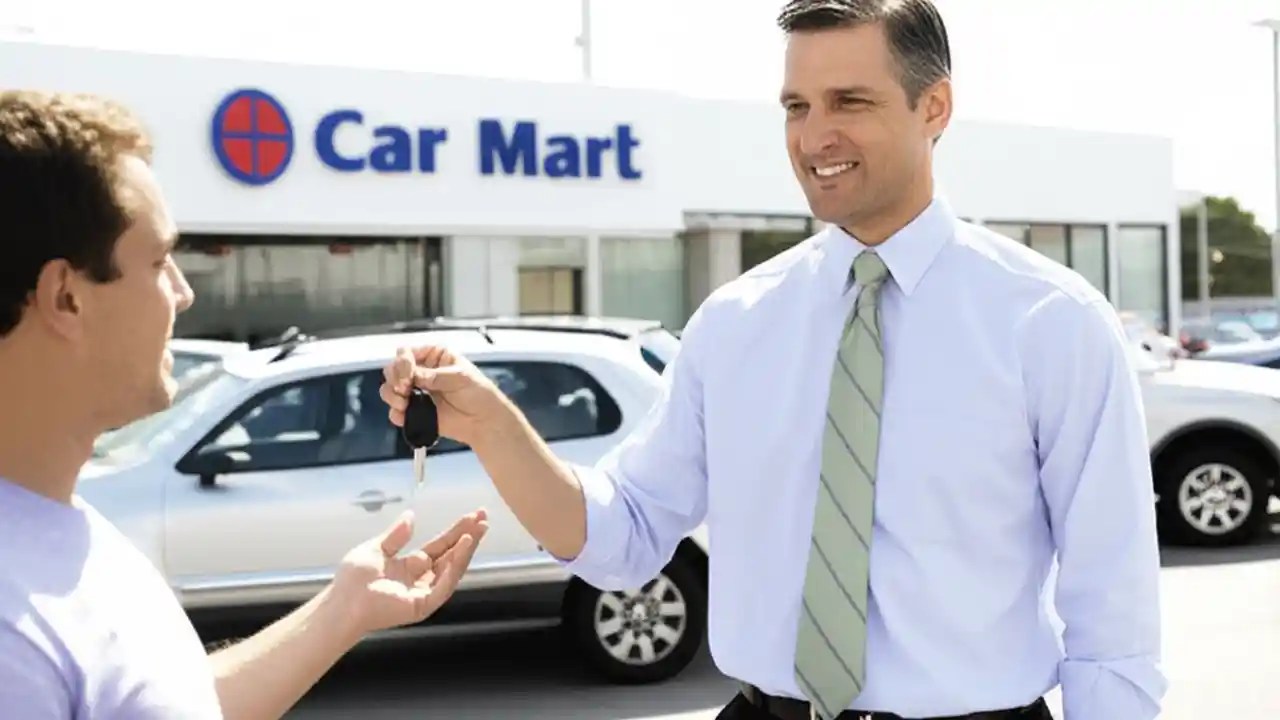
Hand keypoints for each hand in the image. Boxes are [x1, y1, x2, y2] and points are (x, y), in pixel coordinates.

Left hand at [328, 509, 487, 635]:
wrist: (343, 602)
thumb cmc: (352, 580)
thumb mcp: (375, 548)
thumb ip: (396, 535)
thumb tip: (411, 516)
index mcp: (410, 566)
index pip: (440, 546)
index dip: (456, 531)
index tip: (473, 516)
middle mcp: (421, 579)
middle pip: (451, 556)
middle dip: (468, 538)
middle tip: (484, 520)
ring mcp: (423, 593)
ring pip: (452, 570)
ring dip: (465, 551)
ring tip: (476, 533)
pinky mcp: (422, 605)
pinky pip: (444, 586)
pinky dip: (455, 568)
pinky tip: (462, 550)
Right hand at [380, 345, 512, 446]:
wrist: (484, 420)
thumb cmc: (479, 393)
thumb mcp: (460, 377)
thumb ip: (435, 375)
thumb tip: (413, 375)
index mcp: (433, 356)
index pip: (406, 353)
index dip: (402, 363)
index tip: (408, 376)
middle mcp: (421, 372)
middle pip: (393, 369)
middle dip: (395, 379)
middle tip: (405, 389)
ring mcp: (416, 392)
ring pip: (389, 389)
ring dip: (392, 396)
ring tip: (404, 403)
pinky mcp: (415, 411)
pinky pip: (396, 412)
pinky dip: (396, 413)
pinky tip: (404, 415)